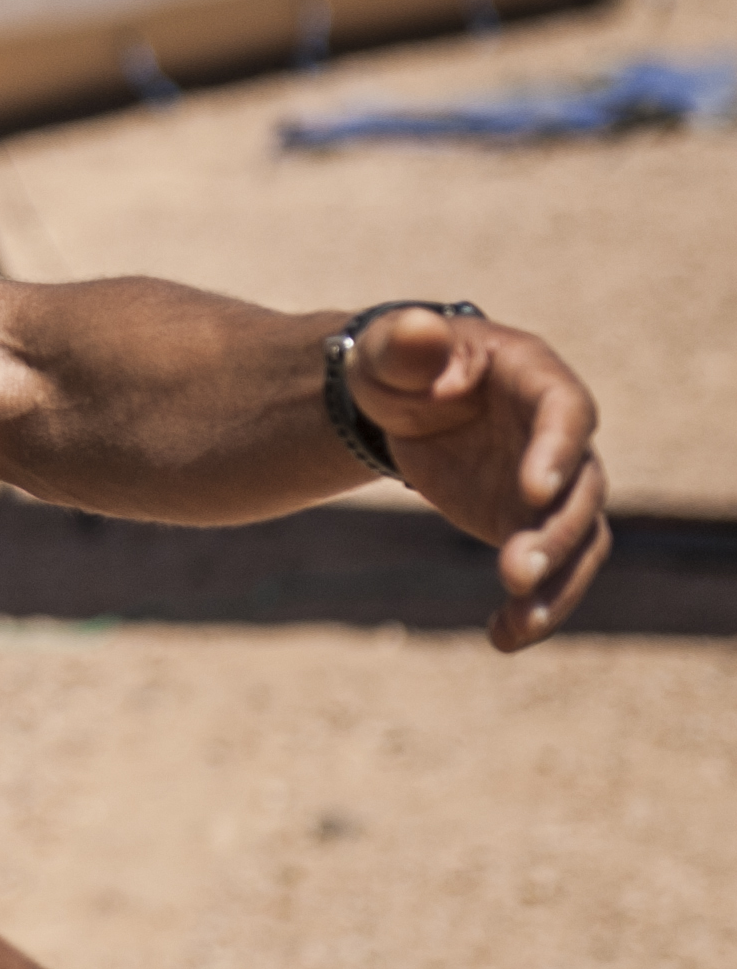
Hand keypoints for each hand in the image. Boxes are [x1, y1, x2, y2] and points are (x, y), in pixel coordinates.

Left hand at [350, 305, 611, 650]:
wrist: (399, 400)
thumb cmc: (399, 363)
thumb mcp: (388, 350)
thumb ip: (401, 343)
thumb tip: (416, 330)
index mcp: (534, 379)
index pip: (564, 414)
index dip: (556, 451)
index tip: (530, 490)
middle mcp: (559, 437)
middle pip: (580, 490)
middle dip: (554, 535)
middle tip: (516, 573)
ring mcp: (551, 485)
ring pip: (577, 540)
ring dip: (556, 584)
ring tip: (520, 624)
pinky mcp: (529, 524)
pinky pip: (547, 570)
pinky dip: (532, 606)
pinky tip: (503, 638)